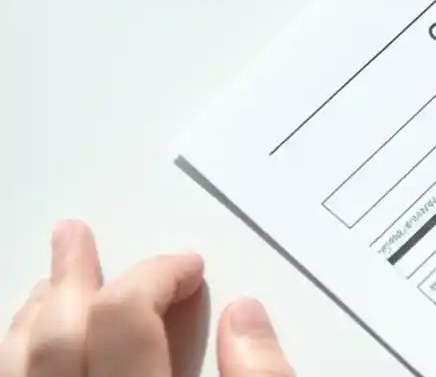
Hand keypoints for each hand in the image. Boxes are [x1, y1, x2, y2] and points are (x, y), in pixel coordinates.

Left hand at [1, 221, 294, 376]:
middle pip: (56, 337)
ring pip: (18, 369)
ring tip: (46, 287)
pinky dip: (17, 358)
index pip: (125, 318)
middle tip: (75, 238)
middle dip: (70, 279)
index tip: (186, 267)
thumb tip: (245, 316)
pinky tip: (29, 347)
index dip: (156, 278)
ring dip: (30, 319)